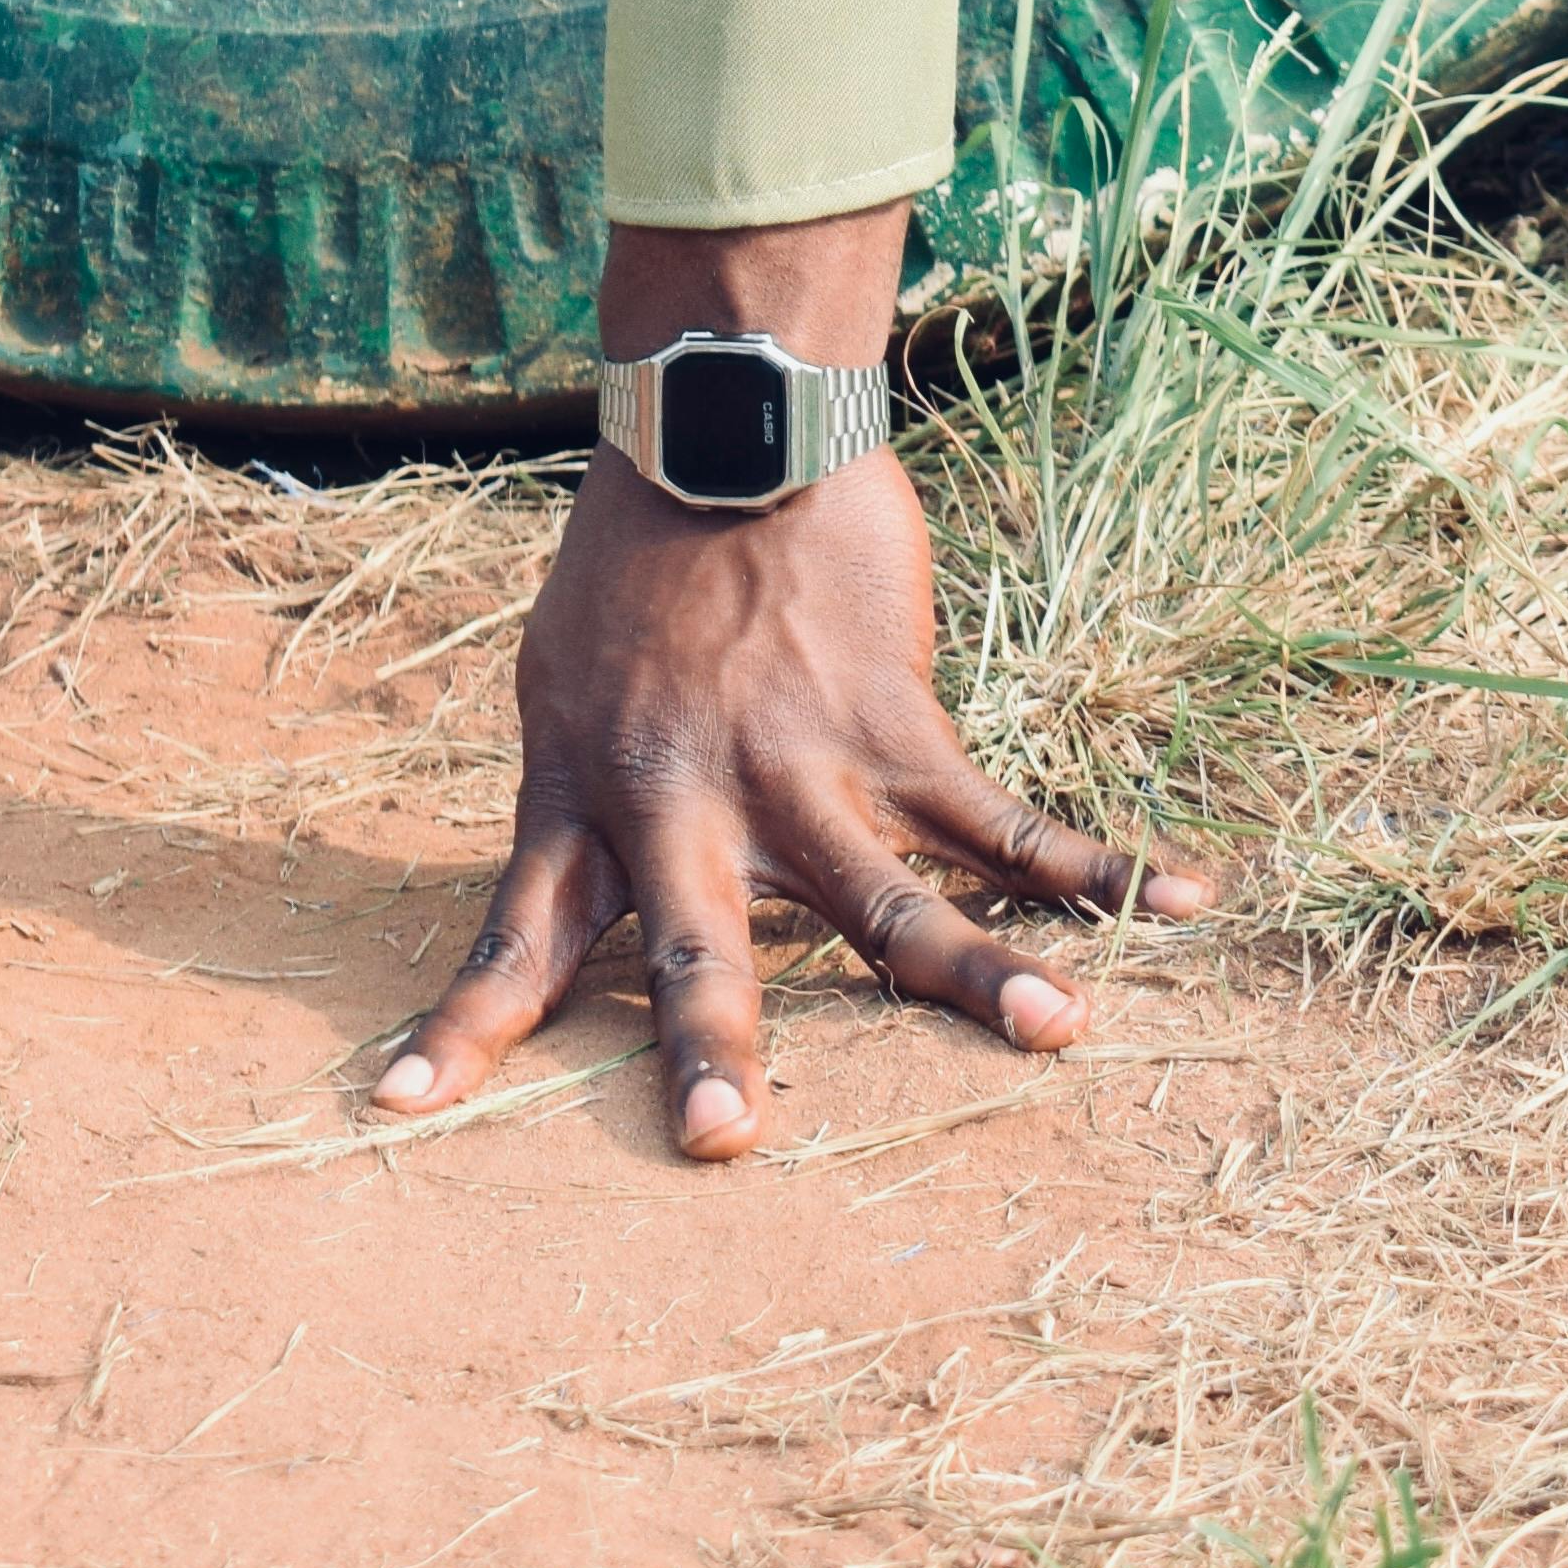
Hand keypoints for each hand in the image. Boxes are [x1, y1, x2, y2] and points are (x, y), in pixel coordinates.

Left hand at [375, 202, 1206, 1163]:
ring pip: (887, 894)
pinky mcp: (891, 719)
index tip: (395, 1110)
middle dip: (709, 1044)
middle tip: (720, 1139)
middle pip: (694, 941)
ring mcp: (798, 762)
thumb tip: (605, 880)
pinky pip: (997, 813)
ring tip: (1052, 1036)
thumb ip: (590, 790)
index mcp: (587, 790)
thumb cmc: (632, 562)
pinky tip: (1172, 902)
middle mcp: (685, 796)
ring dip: (977, 972)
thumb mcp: (563, 680)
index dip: (463, 1028)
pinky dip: (1089, 862)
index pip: (514, 933)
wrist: (721, 428)